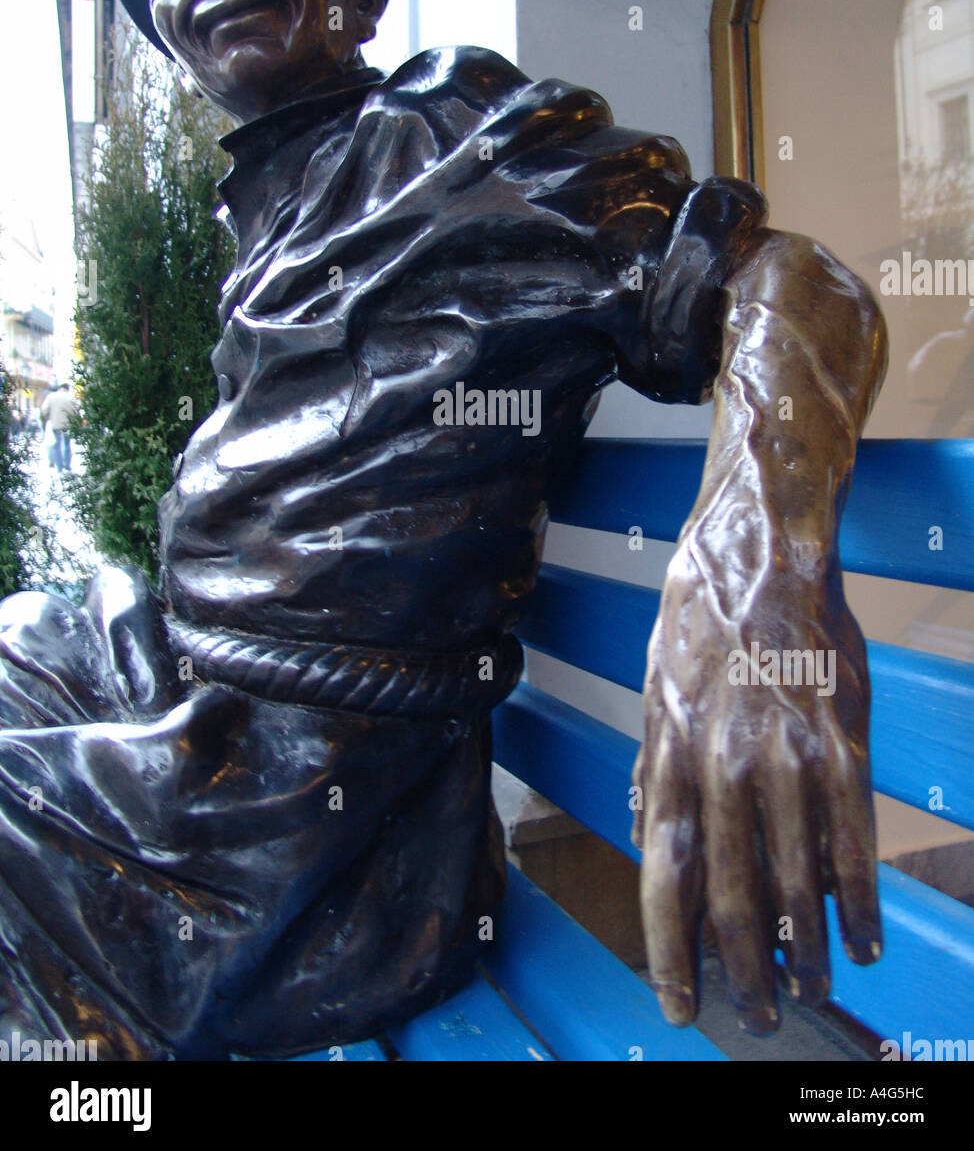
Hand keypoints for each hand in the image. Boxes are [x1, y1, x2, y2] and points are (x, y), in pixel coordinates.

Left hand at [631, 529, 881, 1033]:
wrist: (761, 553)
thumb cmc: (700, 623)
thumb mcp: (654, 692)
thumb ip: (654, 768)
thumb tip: (647, 836)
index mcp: (669, 754)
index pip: (665, 875)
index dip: (672, 948)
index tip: (681, 1002)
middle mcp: (721, 763)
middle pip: (732, 893)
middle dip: (744, 968)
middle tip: (759, 1012)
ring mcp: (784, 754)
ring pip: (795, 879)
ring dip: (805, 948)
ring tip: (810, 988)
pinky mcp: (839, 741)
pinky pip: (851, 838)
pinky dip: (859, 900)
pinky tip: (865, 938)